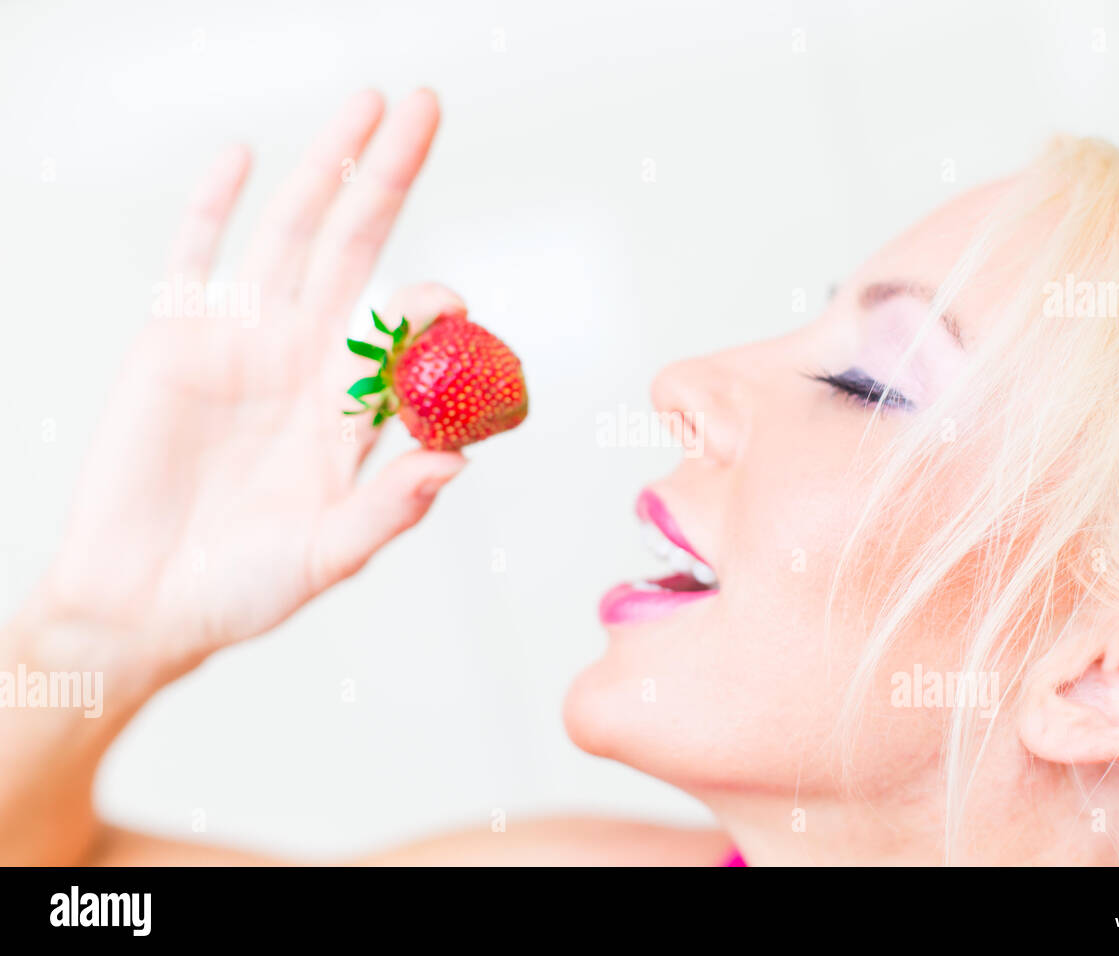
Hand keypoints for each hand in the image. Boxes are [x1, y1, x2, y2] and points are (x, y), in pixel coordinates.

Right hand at [29, 89, 466, 675]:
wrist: (141, 602)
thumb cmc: (243, 590)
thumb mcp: (328, 557)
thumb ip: (389, 509)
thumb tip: (455, 465)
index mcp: (352, 410)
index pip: (405, 334)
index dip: (430, 306)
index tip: (451, 302)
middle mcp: (308, 360)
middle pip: (358, 250)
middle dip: (390, 179)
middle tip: (426, 107)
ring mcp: (243, 340)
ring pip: (290, 235)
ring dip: (324, 170)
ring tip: (366, 106)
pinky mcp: (175, 336)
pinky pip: (195, 255)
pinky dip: (214, 206)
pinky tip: (243, 156)